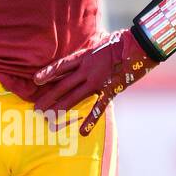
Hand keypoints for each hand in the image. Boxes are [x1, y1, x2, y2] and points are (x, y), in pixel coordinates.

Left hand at [33, 29, 156, 134]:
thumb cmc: (121, 42)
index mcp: (85, 56)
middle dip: (48, 98)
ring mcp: (98, 81)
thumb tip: (81, 56)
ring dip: (60, 109)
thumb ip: (89, 52)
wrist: (139, 45)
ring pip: (74, 97)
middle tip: (36, 109)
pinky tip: (82, 132)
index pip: (61, 66)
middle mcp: (87, 69)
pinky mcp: (110, 90)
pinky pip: (98, 107)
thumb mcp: (100, 43)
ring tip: (49, 120)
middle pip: (63, 85)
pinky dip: (90, 121)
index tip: (35, 80)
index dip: (48, 73)